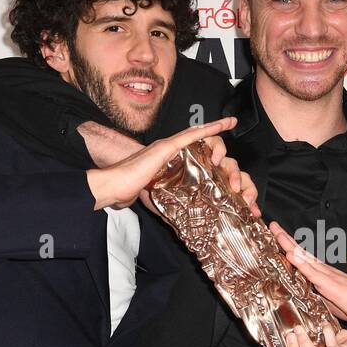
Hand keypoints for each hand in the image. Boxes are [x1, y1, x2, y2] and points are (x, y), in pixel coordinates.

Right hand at [86, 117, 237, 209]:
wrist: (116, 186)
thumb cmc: (128, 191)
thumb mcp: (156, 198)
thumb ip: (168, 206)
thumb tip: (176, 223)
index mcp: (167, 159)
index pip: (191, 149)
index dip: (207, 146)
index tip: (221, 149)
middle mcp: (169, 148)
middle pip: (197, 138)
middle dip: (215, 134)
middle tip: (230, 128)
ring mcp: (168, 146)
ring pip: (197, 133)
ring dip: (216, 129)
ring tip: (231, 123)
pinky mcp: (168, 146)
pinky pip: (193, 135)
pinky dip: (209, 130)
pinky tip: (222, 125)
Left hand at [268, 221, 346, 322]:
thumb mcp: (327, 300)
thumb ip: (314, 294)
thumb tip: (301, 293)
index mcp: (320, 273)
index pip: (301, 258)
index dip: (288, 247)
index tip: (276, 237)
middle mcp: (322, 270)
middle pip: (300, 252)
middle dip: (285, 239)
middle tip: (272, 226)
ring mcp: (326, 275)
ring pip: (304, 258)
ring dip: (289, 246)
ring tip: (277, 234)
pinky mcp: (329, 283)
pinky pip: (312, 272)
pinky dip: (300, 263)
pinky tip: (290, 255)